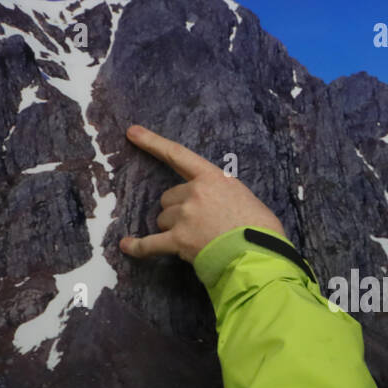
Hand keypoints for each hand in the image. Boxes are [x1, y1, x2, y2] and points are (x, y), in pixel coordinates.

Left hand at [118, 124, 286, 262]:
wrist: (260, 255)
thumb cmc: (261, 229)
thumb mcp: (244, 198)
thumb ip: (223, 195)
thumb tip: (215, 208)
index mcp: (213, 178)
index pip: (177, 155)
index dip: (152, 142)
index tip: (132, 132)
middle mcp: (195, 193)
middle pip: (169, 198)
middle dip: (177, 210)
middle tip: (198, 225)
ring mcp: (185, 216)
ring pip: (163, 219)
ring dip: (172, 228)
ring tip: (196, 240)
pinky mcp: (179, 241)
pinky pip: (150, 244)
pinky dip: (138, 247)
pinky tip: (126, 246)